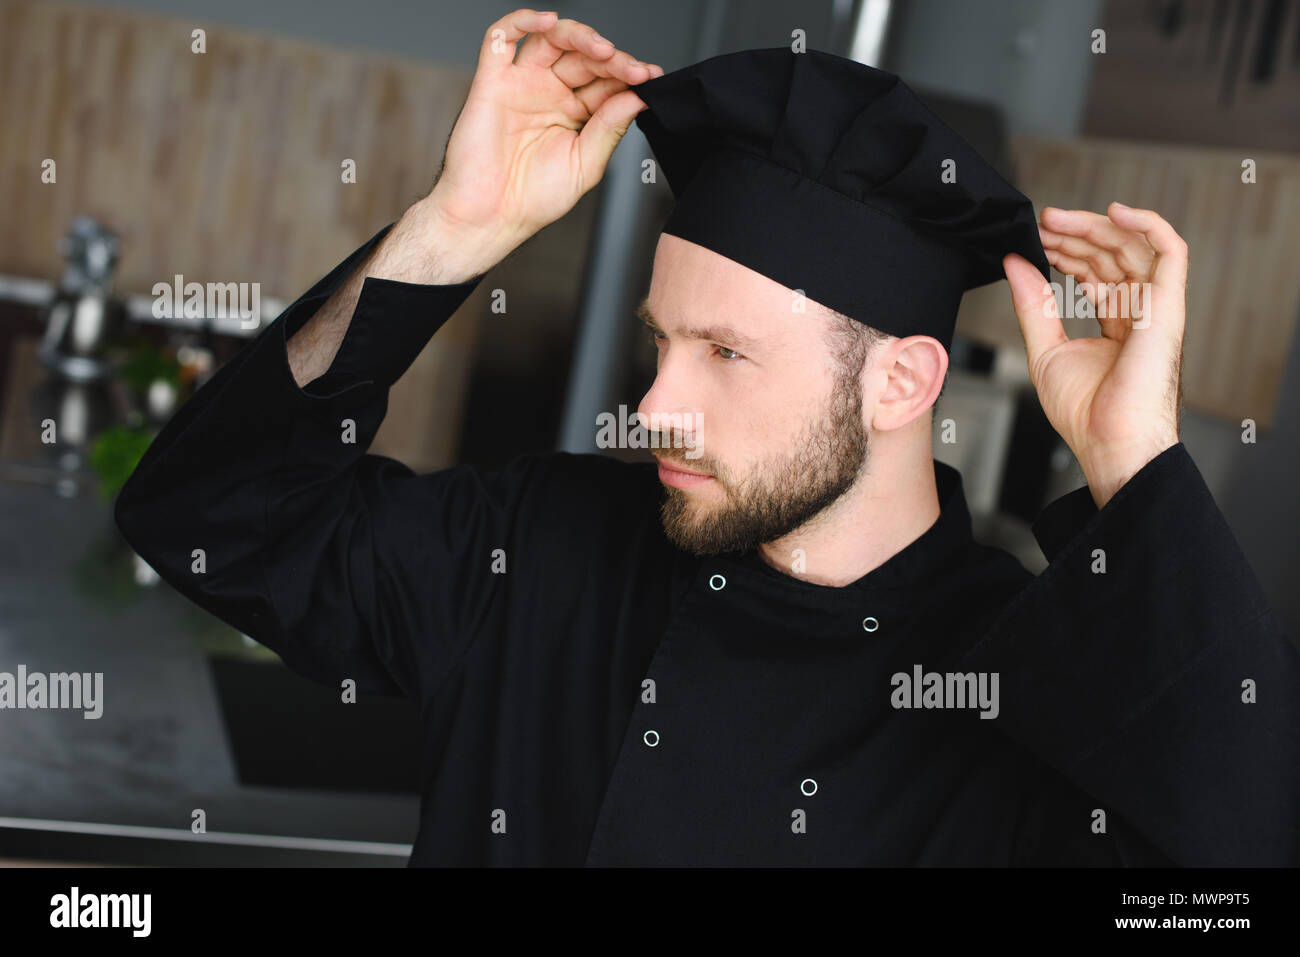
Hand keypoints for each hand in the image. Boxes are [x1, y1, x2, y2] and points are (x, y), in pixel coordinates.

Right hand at [422, 9, 661, 270]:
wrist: (490, 217)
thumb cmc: (533, 199)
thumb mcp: (585, 165)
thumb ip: (610, 128)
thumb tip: (637, 97)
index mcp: (573, 112)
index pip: (605, 82)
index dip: (628, 76)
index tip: (652, 79)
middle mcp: (548, 93)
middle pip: (583, 57)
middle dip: (612, 60)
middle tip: (633, 70)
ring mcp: (521, 84)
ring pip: (550, 40)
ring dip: (579, 36)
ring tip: (603, 50)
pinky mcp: (491, 81)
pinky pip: (501, 38)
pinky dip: (523, 21)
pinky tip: (548, 22)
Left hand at [1003, 202, 1185, 507]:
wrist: (1107, 440)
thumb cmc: (1084, 412)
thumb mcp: (1045, 349)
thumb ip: (1034, 304)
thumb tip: (1015, 264)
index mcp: (1116, 323)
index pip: (1095, 272)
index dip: (1067, 250)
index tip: (1036, 239)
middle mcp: (1139, 311)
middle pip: (1111, 255)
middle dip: (1075, 234)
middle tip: (1041, 223)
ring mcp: (1156, 306)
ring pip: (1132, 247)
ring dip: (1093, 227)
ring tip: (1054, 219)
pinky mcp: (1168, 305)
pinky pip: (1171, 251)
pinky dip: (1148, 224)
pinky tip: (1114, 211)